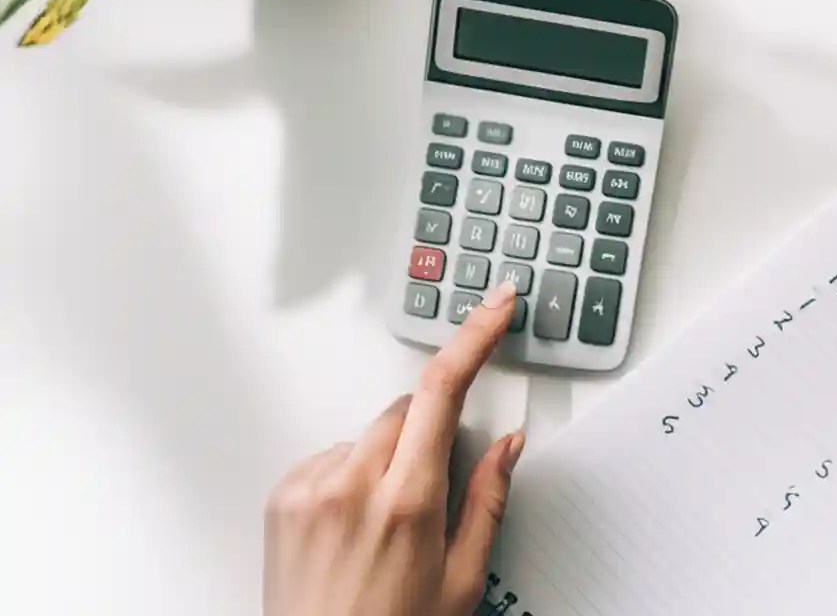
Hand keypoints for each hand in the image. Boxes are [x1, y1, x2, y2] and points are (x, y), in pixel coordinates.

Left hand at [264, 282, 521, 615]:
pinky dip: (347, 475)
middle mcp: (352, 485)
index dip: (474, 338)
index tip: (494, 306)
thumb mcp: (462, 579)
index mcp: (408, 503)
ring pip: (366, 433)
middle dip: (426, 430)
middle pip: (403, 409)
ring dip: (384, 457)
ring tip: (382, 524)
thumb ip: (487, 501)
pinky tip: (352, 524)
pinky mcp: (281, 496)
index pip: (443, 391)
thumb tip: (507, 445)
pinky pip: (329, 456)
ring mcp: (309, 488)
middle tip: (429, 490)